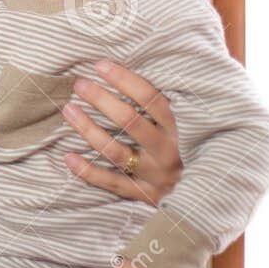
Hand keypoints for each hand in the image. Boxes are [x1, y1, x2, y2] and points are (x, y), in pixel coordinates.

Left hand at [61, 60, 183, 204]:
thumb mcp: (177, 129)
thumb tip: (120, 70)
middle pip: (131, 122)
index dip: (125, 80)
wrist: (201, 201)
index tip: (100, 65)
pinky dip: (87, 171)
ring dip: (89, 130)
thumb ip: (157, 107)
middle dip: (102, 100)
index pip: (152, 99)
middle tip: (80, 84)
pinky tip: (67, 157)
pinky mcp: (142, 196)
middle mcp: (168, 153)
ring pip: (116, 152)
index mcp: (178, 131)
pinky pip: (111, 183)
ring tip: (68, 110)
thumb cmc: (181, 153)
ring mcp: (155, 177)